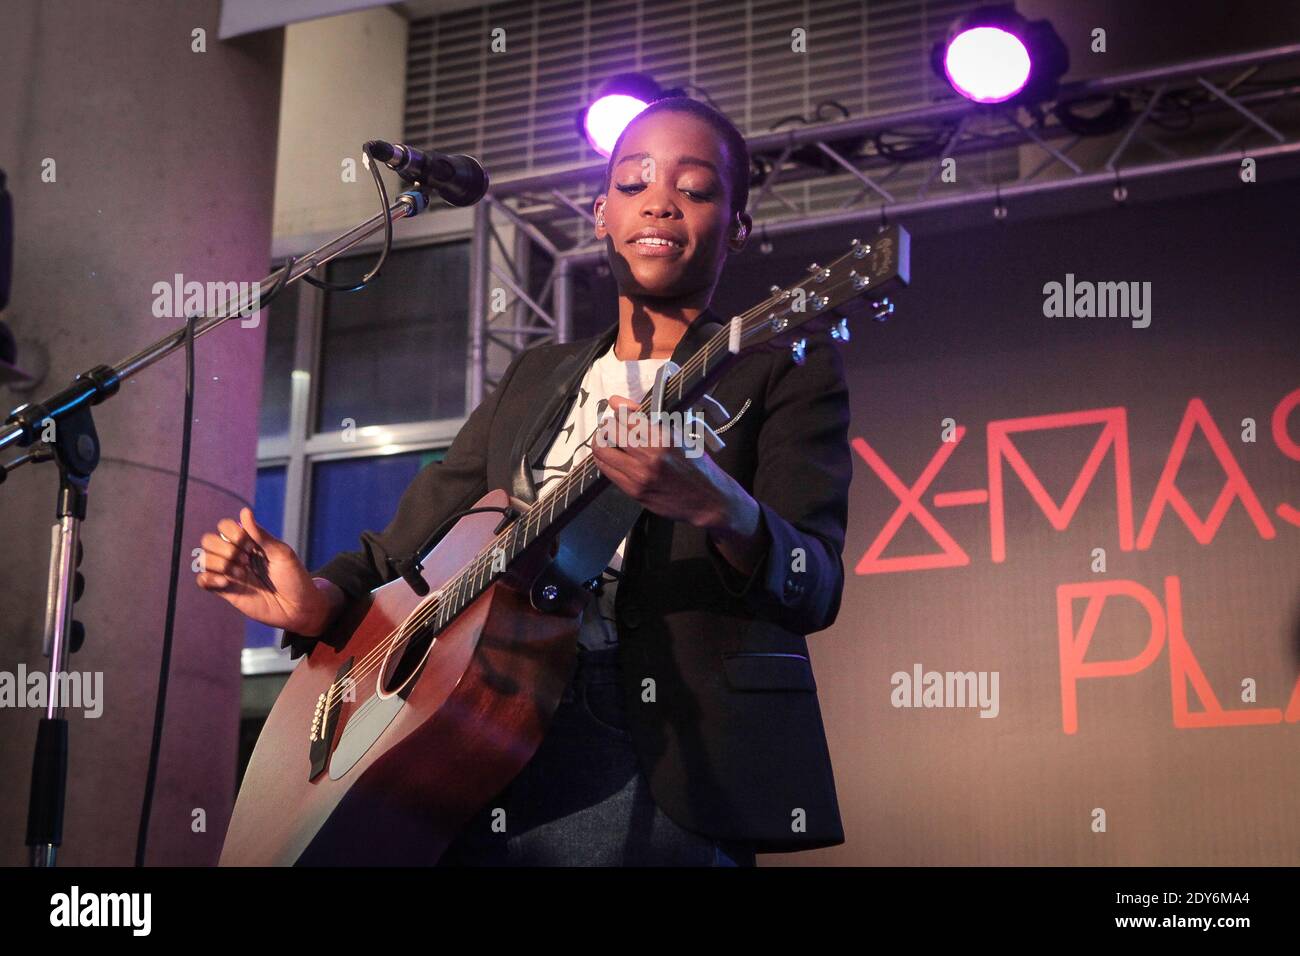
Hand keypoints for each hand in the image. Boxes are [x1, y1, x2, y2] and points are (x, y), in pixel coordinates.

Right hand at [194, 507, 341, 635]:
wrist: (297, 608)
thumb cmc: (294, 578)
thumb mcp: (281, 553)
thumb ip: (260, 535)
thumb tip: (245, 511)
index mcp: (250, 542)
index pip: (224, 526)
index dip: (233, 533)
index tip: (252, 547)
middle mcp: (236, 554)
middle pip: (208, 540)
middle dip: (224, 549)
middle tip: (246, 561)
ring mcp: (230, 573)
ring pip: (203, 559)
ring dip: (220, 564)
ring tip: (242, 574)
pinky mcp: (226, 591)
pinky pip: (203, 581)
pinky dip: (208, 578)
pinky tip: (226, 582)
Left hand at [590, 394, 757, 539]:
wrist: (708, 499)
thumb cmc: (696, 465)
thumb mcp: (679, 435)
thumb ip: (647, 418)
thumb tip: (616, 401)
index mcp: (663, 438)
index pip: (625, 417)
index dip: (618, 412)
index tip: (618, 412)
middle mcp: (649, 456)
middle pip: (610, 432)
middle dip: (607, 426)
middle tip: (611, 427)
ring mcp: (640, 476)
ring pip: (602, 452)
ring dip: (601, 442)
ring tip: (608, 441)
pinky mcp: (634, 491)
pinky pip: (607, 471)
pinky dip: (605, 461)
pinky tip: (612, 458)